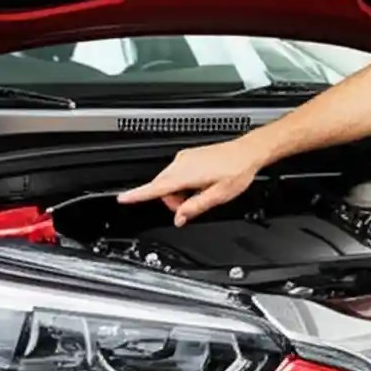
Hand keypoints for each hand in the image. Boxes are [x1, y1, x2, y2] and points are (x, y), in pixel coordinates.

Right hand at [117, 140, 263, 225]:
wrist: (247, 152)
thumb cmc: (236, 170)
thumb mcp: (218, 195)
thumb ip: (195, 208)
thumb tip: (180, 218)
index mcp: (185, 174)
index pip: (155, 188)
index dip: (137, 195)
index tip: (123, 198)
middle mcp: (181, 163)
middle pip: (163, 188)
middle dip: (174, 201)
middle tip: (193, 206)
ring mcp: (184, 158)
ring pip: (170, 182)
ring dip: (180, 193)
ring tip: (202, 193)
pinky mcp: (189, 156)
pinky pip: (178, 174)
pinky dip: (184, 183)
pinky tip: (202, 184)